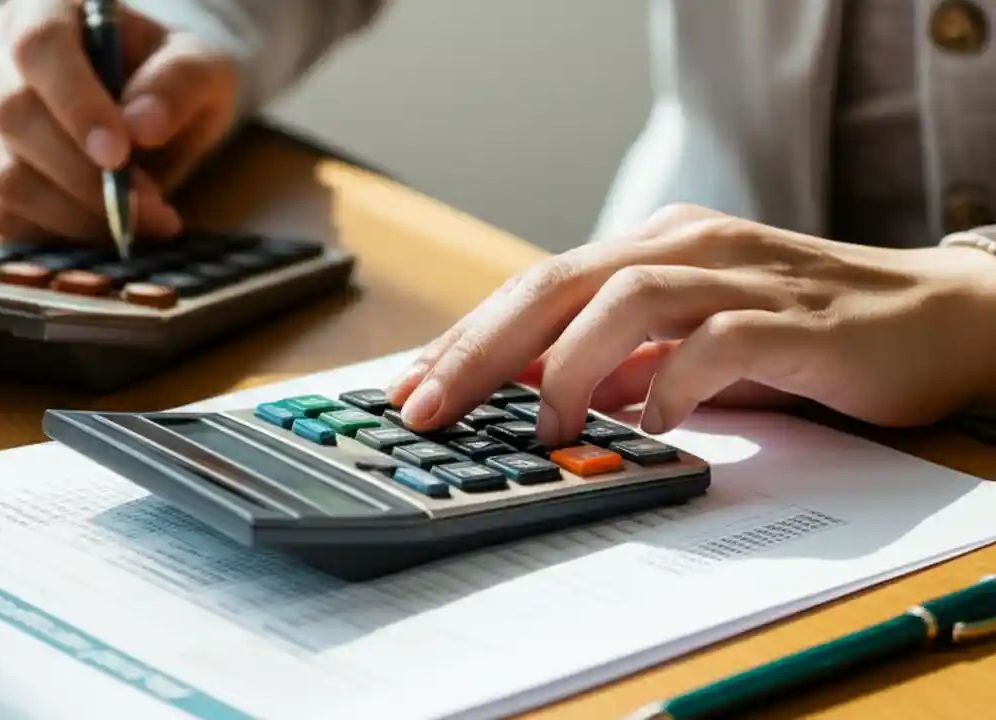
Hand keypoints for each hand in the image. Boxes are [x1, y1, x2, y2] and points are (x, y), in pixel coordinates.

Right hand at [0, 0, 238, 240]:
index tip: (119, 154)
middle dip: (84, 174)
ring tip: (145, 222)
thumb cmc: (168, 79)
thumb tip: (142, 126)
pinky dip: (63, 234)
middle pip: (13, 117)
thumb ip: (179, 83)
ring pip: (5, 176)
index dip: (76, 104)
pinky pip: (6, 218)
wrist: (148, 114)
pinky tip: (111, 230)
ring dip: (78, 213)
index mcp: (43, 11)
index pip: (40, 47)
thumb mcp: (200, 68)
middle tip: (151, 207)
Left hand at [387, 204, 995, 444]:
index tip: (410, 386)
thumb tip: (541, 396)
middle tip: (427, 407)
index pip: (537, 286)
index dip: (467, 336)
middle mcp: (689, 247)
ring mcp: (744, 276)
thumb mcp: (690, 346)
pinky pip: (720, 340)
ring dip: (571, 365)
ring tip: (542, 425)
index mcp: (654, 248)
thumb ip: (623, 363)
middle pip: (559, 282)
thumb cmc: (801, 335)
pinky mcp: (800, 318)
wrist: (935, 318)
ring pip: (629, 295)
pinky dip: (673, 380)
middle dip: (481, 348)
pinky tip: (652, 421)